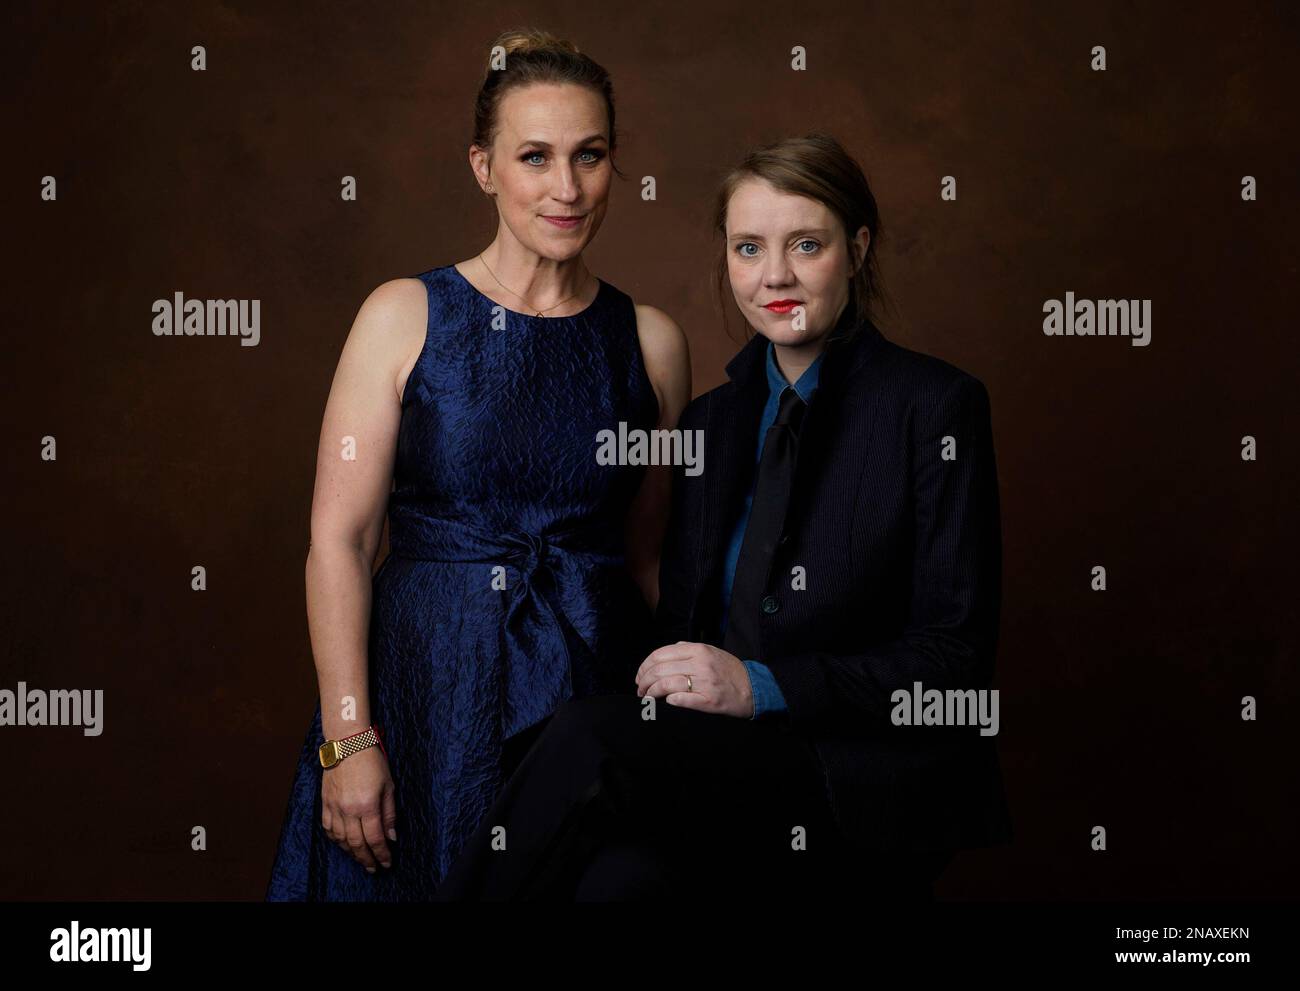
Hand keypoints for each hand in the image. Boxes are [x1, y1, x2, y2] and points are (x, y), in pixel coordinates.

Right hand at [320, 745, 396, 872]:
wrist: (347, 743)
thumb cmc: (372, 761)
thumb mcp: (388, 786)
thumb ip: (389, 813)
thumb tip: (392, 837)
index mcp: (367, 805)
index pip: (375, 838)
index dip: (381, 854)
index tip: (387, 863)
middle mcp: (349, 809)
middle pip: (357, 843)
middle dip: (366, 859)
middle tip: (374, 868)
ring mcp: (334, 807)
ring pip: (341, 839)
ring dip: (351, 853)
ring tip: (361, 859)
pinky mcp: (325, 802)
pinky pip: (328, 828)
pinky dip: (336, 840)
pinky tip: (343, 844)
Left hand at [634, 641, 753, 717]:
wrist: (754, 688)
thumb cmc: (730, 671)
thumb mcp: (711, 651)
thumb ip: (689, 649)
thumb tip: (667, 652)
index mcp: (699, 650)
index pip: (660, 654)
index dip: (645, 666)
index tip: (640, 675)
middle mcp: (700, 664)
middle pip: (660, 670)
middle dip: (644, 681)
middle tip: (640, 689)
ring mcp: (705, 683)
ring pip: (666, 685)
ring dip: (651, 693)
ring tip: (647, 697)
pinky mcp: (709, 701)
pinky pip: (681, 700)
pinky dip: (668, 701)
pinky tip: (665, 702)